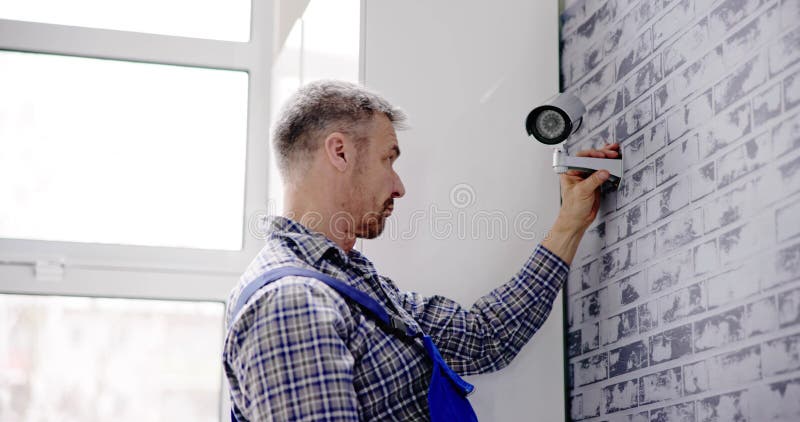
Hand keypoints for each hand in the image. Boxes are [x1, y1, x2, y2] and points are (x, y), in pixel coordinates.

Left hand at [541, 143, 619, 264]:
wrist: (577, 220)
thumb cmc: (572, 208)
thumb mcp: (582, 192)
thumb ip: (593, 181)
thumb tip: (603, 172)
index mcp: (570, 172)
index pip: (580, 158)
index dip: (592, 155)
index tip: (601, 156)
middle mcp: (578, 172)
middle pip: (591, 158)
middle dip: (602, 154)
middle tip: (612, 153)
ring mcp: (587, 176)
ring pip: (597, 163)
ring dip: (607, 157)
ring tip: (615, 152)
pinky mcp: (595, 182)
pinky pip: (603, 171)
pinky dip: (609, 166)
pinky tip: (614, 161)